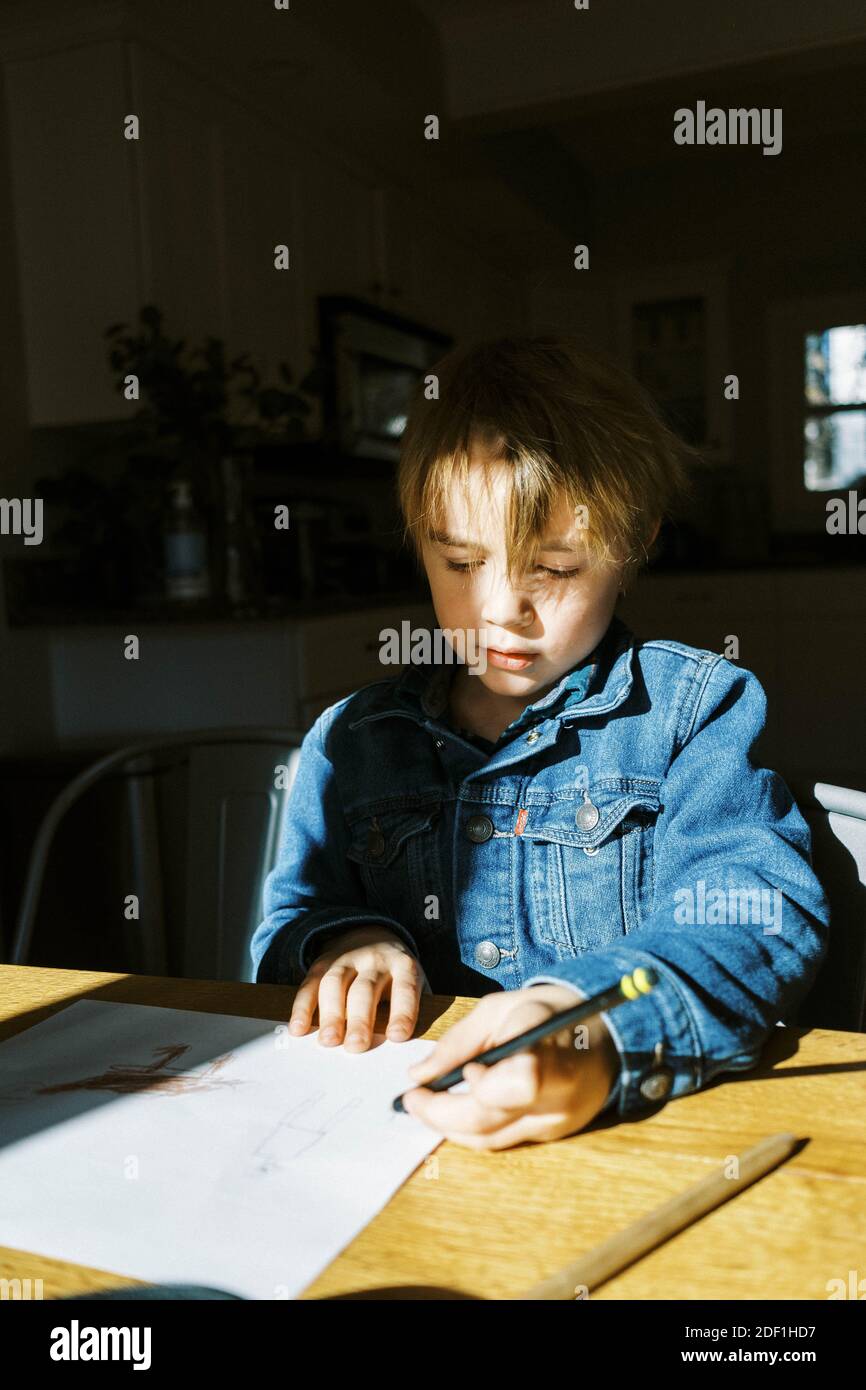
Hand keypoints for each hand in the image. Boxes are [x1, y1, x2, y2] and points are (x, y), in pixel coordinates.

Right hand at [288, 925, 425, 1050]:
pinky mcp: (322, 963)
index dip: (402, 1012)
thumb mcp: (415, 984)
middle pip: (365, 988)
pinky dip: (302, 1007)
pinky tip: (298, 1029)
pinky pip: (310, 983)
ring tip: (329, 1042)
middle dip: (360, 1019)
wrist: (371, 935)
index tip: (397, 1037)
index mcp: (404, 965)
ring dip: (330, 1014)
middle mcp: (375, 959)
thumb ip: (413, 1011)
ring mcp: (346, 958)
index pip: (405, 988)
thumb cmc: (396, 976)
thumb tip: (412, 1050)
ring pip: (335, 983)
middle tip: (356, 1047)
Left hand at [401, 984, 619, 1149]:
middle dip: (441, 1114)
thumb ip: (459, 1041)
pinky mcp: (554, 1136)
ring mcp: (559, 1122)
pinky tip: (454, 1111)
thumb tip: (419, 1074)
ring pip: (492, 1140)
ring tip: (424, 1104)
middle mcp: (560, 1094)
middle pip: (493, 1120)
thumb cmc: (548, 1013)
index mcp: (553, 1050)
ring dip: (449, 1127)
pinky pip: (504, 1141)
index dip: (485, 1084)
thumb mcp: (501, 1008)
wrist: (606, 1035)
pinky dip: (473, 1129)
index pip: (522, 1081)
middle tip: (410, 1099)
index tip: (466, 1070)